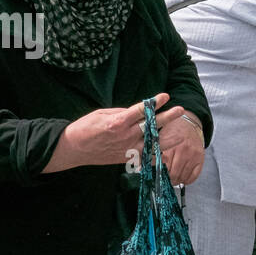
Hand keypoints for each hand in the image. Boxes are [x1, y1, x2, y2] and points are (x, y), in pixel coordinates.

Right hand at [43, 93, 178, 173]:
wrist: (74, 148)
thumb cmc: (86, 127)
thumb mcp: (102, 113)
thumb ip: (122, 113)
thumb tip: (138, 113)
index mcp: (118, 122)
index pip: (141, 110)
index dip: (155, 102)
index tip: (165, 96)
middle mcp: (126, 135)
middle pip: (152, 125)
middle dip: (168, 117)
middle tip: (180, 110)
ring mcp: (127, 148)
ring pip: (152, 143)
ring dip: (168, 138)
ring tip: (181, 134)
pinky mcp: (126, 158)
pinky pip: (145, 157)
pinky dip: (155, 155)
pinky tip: (166, 153)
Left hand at [157, 106, 204, 185]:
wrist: (188, 126)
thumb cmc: (172, 133)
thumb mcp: (160, 138)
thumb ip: (153, 152)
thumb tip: (143, 166)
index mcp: (172, 146)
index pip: (165, 167)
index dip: (161, 174)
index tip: (158, 176)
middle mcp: (184, 151)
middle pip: (175, 174)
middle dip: (169, 179)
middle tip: (165, 180)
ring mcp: (194, 156)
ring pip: (184, 177)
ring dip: (177, 181)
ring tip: (173, 180)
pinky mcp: (201, 159)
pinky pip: (194, 176)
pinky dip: (187, 180)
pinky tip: (182, 178)